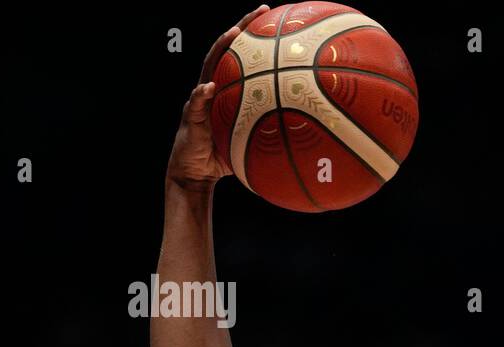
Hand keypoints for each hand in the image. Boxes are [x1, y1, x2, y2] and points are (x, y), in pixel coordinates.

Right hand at [166, 5, 268, 189]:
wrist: (196, 173)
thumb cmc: (227, 156)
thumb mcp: (255, 143)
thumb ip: (276, 134)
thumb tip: (312, 138)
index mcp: (229, 90)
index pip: (244, 57)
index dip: (258, 37)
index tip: (278, 19)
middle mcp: (214, 87)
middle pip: (227, 49)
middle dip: (242, 27)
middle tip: (262, 10)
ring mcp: (200, 98)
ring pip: (210, 65)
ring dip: (221, 48)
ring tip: (233, 34)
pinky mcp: (191, 115)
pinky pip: (197, 102)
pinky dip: (203, 94)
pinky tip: (211, 87)